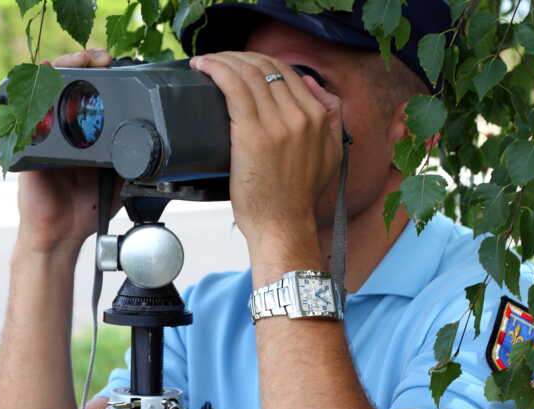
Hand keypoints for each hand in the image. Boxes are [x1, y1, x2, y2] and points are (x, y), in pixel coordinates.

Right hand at [16, 49, 122, 255]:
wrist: (62, 235)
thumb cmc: (86, 209)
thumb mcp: (118, 178)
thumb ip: (130, 157)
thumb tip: (151, 136)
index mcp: (84, 133)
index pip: (90, 92)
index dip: (101, 74)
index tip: (118, 65)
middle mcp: (62, 128)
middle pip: (67, 82)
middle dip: (84, 62)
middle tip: (103, 59)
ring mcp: (42, 133)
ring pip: (46, 88)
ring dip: (64, 68)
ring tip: (82, 62)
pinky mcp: (28, 143)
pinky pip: (29, 111)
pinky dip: (36, 91)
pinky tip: (49, 76)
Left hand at [189, 52, 343, 260]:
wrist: (283, 227)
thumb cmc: (296, 198)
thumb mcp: (331, 155)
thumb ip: (331, 119)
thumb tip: (312, 86)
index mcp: (318, 117)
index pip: (286, 72)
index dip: (259, 61)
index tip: (239, 64)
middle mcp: (301, 116)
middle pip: (266, 67)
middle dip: (239, 57)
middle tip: (218, 61)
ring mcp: (276, 124)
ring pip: (249, 73)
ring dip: (223, 60)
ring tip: (206, 63)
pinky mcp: (252, 134)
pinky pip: (234, 88)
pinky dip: (217, 70)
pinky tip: (203, 67)